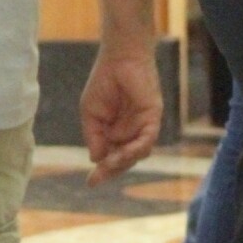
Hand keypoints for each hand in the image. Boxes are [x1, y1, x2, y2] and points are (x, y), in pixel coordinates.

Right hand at [80, 44, 162, 184]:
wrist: (118, 58)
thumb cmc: (104, 82)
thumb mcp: (91, 113)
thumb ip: (94, 136)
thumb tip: (96, 159)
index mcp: (115, 132)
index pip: (111, 157)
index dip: (102, 171)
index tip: (90, 183)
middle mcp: (130, 131)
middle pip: (124, 159)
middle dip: (111, 170)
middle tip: (97, 178)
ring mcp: (142, 125)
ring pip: (137, 152)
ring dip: (123, 161)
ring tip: (109, 163)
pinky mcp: (152, 116)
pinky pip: (148, 138)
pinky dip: (137, 148)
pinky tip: (124, 153)